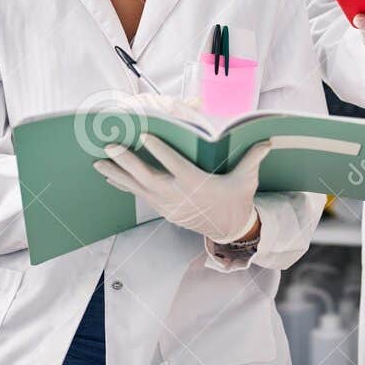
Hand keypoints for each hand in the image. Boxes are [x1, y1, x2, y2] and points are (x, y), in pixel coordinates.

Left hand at [93, 135, 269, 243]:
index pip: (174, 164)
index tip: (144, 136)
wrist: (229, 229)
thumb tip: (267, 141)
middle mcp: (177, 195)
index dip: (159, 150)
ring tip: (97, 162)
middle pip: (147, 176)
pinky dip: (124, 185)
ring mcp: (167, 203)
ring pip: (137, 187)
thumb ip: (253, 159)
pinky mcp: (162, 208)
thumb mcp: (247, 180)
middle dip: (127, 161)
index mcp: (197, 183)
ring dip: (117, 174)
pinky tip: (109, 178)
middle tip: (110, 146)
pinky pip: (139, 195)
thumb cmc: (237, 198)